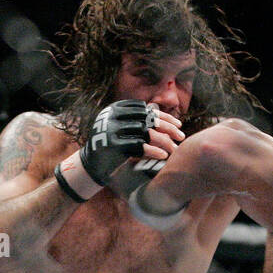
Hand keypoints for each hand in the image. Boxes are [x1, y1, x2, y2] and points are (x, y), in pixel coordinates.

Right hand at [57, 101, 183, 201]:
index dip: (165, 116)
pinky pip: (139, 147)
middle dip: (168, 128)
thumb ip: (136, 120)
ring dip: (164, 141)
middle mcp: (113, 116)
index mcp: (115, 108)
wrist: (90, 164)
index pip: (147, 110)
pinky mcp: (113, 146)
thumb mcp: (120, 128)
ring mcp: (112, 130)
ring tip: (175, 149)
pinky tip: (163, 156)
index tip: (178, 125)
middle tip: (181, 136)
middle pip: (148, 120)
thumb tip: (160, 113)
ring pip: (146, 132)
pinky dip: (153, 151)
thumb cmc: (111, 145)